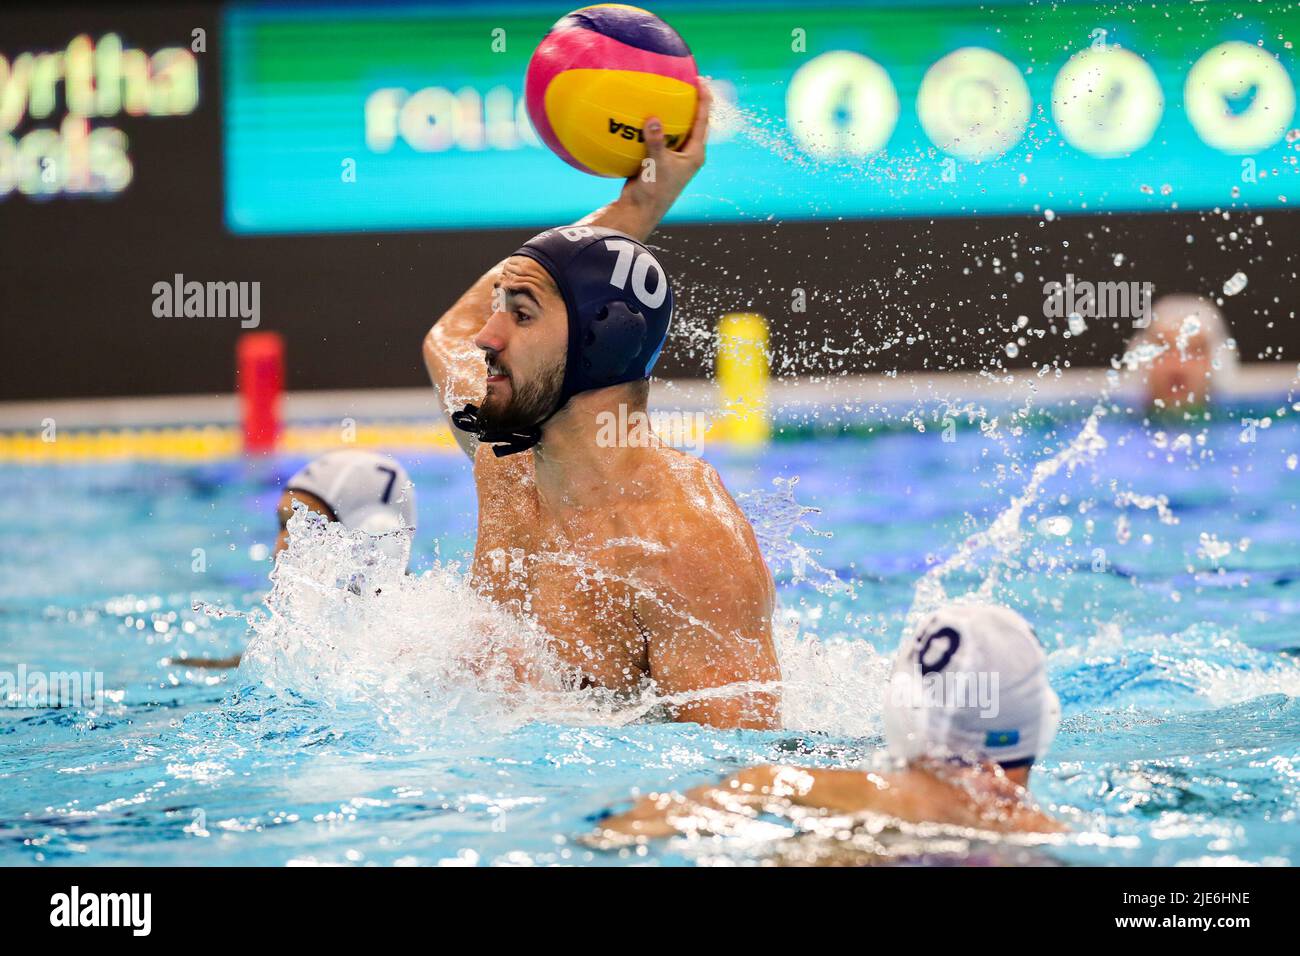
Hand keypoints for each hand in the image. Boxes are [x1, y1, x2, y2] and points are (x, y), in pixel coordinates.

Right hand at [588, 79, 711, 241]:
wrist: (638, 211)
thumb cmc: (653, 191)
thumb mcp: (656, 164)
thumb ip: (656, 141)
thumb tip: (653, 118)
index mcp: (694, 155)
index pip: (703, 122)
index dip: (704, 100)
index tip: (702, 81)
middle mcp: (687, 155)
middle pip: (692, 122)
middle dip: (690, 102)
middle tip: (686, 80)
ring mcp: (673, 157)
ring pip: (675, 130)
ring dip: (671, 113)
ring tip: (665, 91)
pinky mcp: (658, 160)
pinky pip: (657, 136)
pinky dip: (652, 125)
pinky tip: (641, 112)